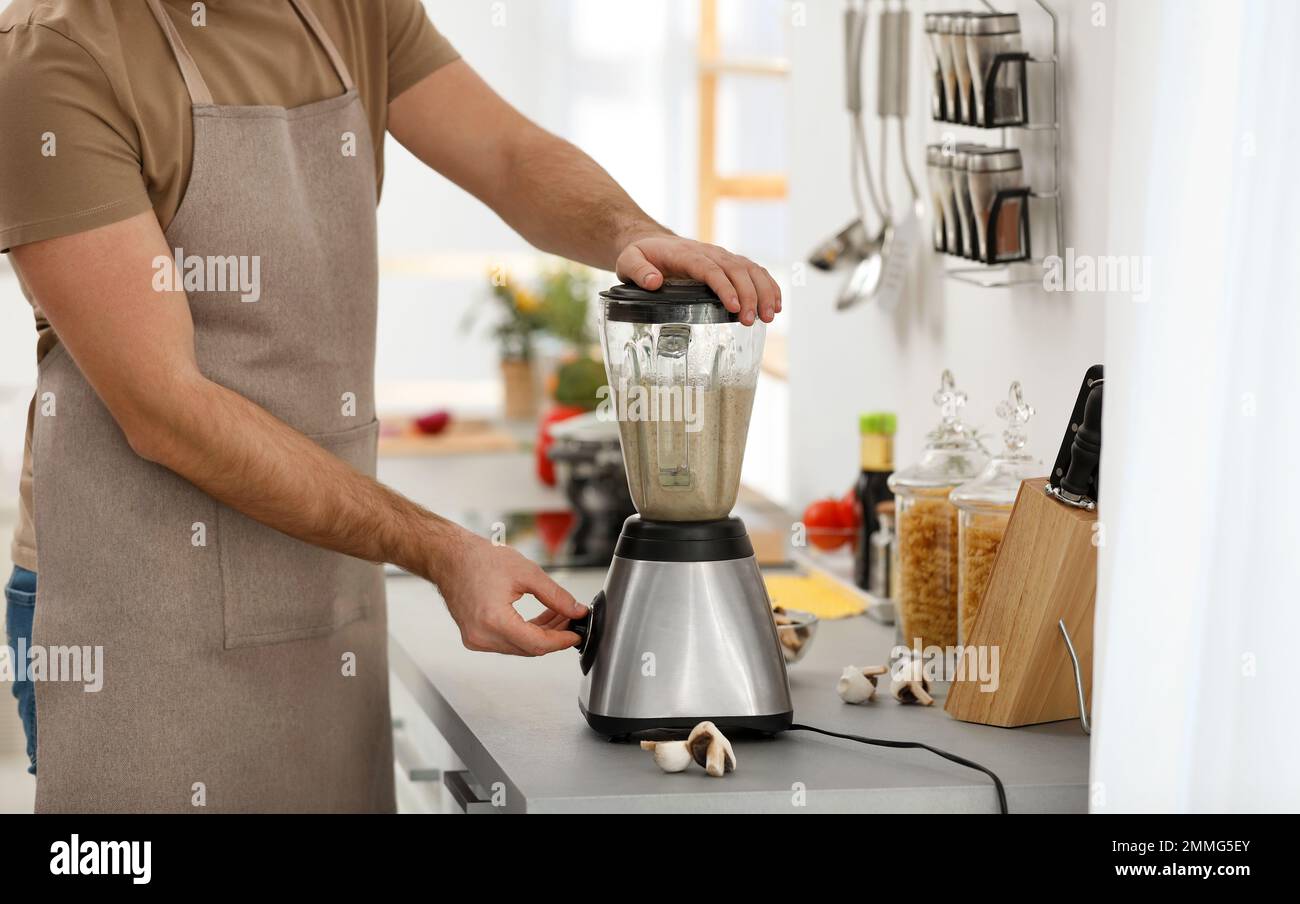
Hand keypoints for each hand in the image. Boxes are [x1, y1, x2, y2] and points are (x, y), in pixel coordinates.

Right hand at [435, 530, 586, 655]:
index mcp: (493, 621)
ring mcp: (476, 640)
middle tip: (571, 618)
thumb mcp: (527, 573)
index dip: (561, 641)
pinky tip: (540, 619)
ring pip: (520, 647)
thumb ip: (556, 596)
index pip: (537, 644)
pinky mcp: (475, 637)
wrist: (450, 557)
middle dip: (554, 635)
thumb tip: (576, 611)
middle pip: (529, 648)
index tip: (576, 634)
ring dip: (541, 634)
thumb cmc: (479, 560)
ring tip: (558, 614)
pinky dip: (526, 633)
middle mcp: (482, 636)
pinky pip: (507, 642)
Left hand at [615, 234, 781, 325]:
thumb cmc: (640, 256)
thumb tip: (654, 281)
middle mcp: (709, 253)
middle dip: (749, 295)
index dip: (725, 287)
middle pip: (736, 270)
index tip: (734, 308)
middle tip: (752, 321)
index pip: (710, 269)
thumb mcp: (628, 262)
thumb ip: (638, 270)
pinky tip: (776, 305)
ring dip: (763, 291)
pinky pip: (754, 271)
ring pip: (750, 269)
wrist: (651, 243)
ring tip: (769, 316)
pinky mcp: (729, 264)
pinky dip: (768, 285)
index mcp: (686, 254)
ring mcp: (721, 257)